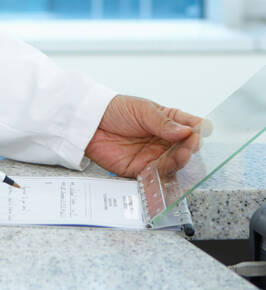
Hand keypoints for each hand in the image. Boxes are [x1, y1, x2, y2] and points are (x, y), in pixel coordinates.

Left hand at [84, 94, 203, 177]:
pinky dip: (164, 179)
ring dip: (178, 163)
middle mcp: (164, 141)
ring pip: (174, 165)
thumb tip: (187, 131)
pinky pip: (157, 178)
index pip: (191, 127)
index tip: (199, 132)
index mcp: (168, 121)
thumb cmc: (115, 110)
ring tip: (178, 157)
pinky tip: (167, 175)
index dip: (197, 131)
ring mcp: (154, 156)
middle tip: (188, 147)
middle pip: (185, 149)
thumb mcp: (141, 110)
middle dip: (189, 149)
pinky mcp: (141, 171)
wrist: (89, 123)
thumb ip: (163, 122)